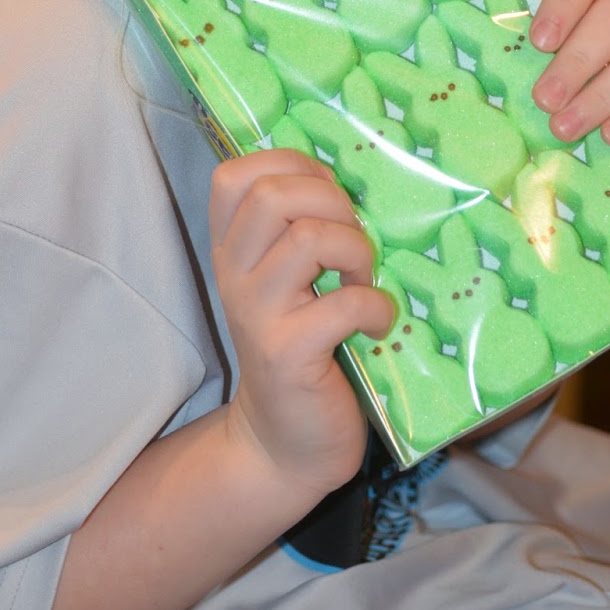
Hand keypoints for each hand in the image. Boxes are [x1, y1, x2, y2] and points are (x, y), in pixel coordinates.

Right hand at [210, 149, 392, 497]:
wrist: (283, 442)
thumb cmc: (301, 349)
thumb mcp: (287, 282)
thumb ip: (298, 230)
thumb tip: (353, 182)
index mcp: (232, 248)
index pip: (234, 175)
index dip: (290, 167)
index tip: (327, 197)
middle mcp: (234, 274)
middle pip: (272, 194)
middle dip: (331, 202)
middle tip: (353, 241)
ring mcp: (257, 313)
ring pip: (308, 238)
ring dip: (356, 251)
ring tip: (363, 281)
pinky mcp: (287, 354)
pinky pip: (342, 305)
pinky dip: (375, 307)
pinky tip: (377, 325)